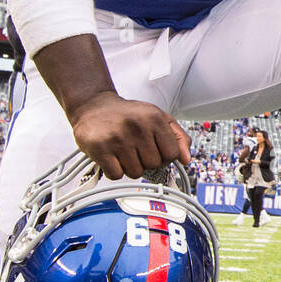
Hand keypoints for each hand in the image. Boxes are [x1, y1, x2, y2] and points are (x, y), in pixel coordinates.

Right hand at [66, 92, 190, 179]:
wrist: (94, 106)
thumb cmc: (128, 115)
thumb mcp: (158, 118)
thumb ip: (178, 137)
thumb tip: (186, 160)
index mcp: (155, 118)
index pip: (172, 154)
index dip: (164, 156)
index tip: (154, 150)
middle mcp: (137, 126)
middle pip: (154, 165)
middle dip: (145, 161)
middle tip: (134, 148)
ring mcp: (118, 138)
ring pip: (136, 173)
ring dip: (129, 166)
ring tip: (122, 151)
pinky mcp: (100, 148)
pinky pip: (116, 175)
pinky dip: (114, 170)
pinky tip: (111, 156)